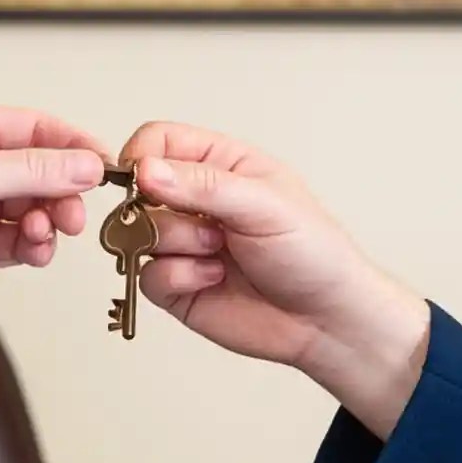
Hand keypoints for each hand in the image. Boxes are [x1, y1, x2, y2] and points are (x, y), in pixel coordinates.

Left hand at [0, 105, 105, 320]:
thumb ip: (34, 169)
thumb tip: (88, 164)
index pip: (34, 128)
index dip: (72, 144)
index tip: (104, 166)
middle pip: (42, 170)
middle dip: (63, 190)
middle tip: (73, 214)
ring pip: (37, 207)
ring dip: (50, 221)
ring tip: (43, 235)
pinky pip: (24, 241)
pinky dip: (36, 246)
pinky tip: (33, 251)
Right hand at [121, 122, 430, 438]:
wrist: (325, 321)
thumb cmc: (313, 253)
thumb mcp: (265, 205)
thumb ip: (203, 185)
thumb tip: (146, 170)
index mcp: (220, 165)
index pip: (159, 141)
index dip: (142, 156)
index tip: (145, 178)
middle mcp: (195, 201)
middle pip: (138, 189)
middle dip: (163, 210)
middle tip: (209, 226)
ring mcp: (183, 243)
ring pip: (136, 232)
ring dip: (177, 244)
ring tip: (218, 254)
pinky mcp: (175, 284)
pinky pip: (147, 274)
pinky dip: (178, 277)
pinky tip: (213, 279)